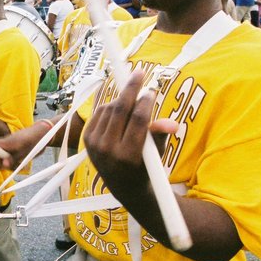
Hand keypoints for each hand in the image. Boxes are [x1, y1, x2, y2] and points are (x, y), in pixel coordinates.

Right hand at [0, 123, 50, 170]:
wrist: (44, 133)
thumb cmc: (35, 140)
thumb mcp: (25, 152)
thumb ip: (13, 158)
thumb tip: (3, 165)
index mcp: (6, 142)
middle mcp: (6, 144)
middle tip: (8, 167)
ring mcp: (10, 147)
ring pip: (3, 158)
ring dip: (8, 165)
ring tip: (18, 166)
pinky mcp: (15, 150)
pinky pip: (10, 158)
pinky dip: (13, 163)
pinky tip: (20, 165)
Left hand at [83, 70, 176, 194]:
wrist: (124, 187)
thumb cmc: (146, 168)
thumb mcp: (157, 155)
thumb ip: (160, 136)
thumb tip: (172, 123)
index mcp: (128, 155)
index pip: (137, 120)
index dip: (145, 101)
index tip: (151, 90)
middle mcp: (108, 150)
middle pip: (119, 109)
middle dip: (130, 88)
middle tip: (139, 72)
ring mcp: (94, 145)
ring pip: (109, 109)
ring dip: (122, 99)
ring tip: (133, 99)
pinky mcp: (87, 140)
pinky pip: (99, 113)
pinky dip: (110, 107)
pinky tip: (120, 109)